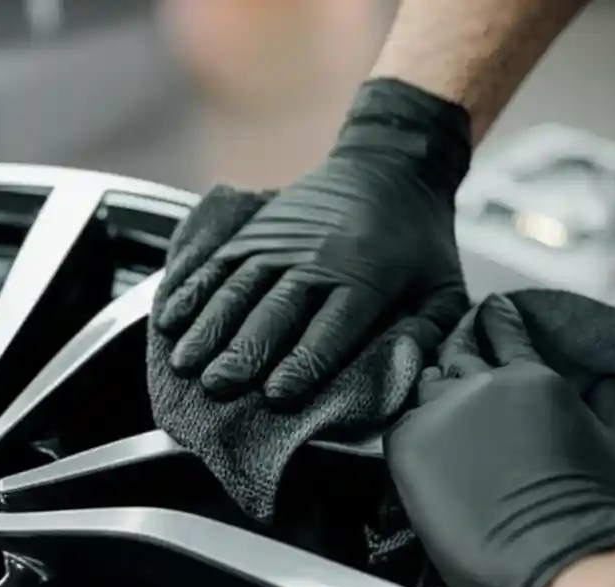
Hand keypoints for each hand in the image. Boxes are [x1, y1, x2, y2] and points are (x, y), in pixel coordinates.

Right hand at [154, 78, 471, 408]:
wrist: (391, 165)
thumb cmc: (418, 243)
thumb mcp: (444, 288)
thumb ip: (428, 334)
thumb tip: (405, 373)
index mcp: (366, 278)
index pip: (330, 328)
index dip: (303, 362)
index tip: (277, 394)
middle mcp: (317, 259)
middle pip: (274, 310)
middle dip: (244, 350)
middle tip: (219, 386)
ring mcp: (280, 242)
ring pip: (237, 287)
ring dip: (208, 326)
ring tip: (184, 363)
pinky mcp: (255, 232)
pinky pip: (217, 261)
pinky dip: (191, 288)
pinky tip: (169, 317)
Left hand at [383, 300, 614, 586]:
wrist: (560, 564)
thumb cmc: (601, 518)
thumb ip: (613, 410)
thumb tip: (610, 385)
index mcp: (534, 380)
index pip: (507, 331)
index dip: (497, 319)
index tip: (490, 311)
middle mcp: (482, 387)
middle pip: (457, 352)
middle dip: (459, 345)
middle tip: (458, 343)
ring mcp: (440, 416)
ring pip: (426, 386)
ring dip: (433, 388)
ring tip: (437, 396)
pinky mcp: (407, 450)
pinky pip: (400, 427)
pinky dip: (412, 431)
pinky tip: (419, 443)